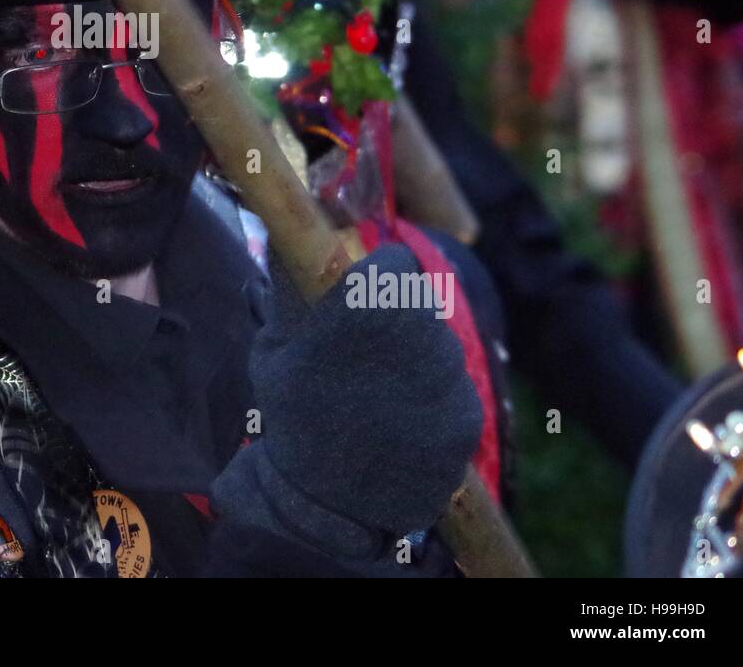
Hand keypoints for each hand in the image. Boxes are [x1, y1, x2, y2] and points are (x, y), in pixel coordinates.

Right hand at [211, 244, 481, 557]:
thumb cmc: (292, 415)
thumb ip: (291, 285)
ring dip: (416, 356)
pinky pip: (455, 386)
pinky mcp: (468, 418)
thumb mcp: (274, 346)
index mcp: (363, 309)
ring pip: (439, 343)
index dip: (375, 275)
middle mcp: (415, 336)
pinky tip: (400, 418)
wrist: (325, 507)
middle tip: (364, 352)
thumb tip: (292, 235)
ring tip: (379, 392)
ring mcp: (447, 380)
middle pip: (419, 301)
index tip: (358, 296)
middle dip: (395, 316)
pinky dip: (434, 396)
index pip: (394, 262)